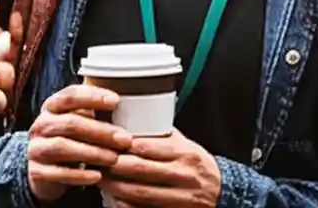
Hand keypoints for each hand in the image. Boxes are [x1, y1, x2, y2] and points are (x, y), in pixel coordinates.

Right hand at [27, 85, 132, 202]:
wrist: (43, 169)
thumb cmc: (69, 139)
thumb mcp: (77, 122)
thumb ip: (93, 114)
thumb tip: (127, 109)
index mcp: (52, 107)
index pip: (70, 96)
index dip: (93, 96)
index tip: (116, 100)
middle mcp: (41, 125)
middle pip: (71, 123)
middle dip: (101, 131)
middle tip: (125, 139)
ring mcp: (36, 148)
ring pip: (63, 147)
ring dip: (92, 152)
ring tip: (114, 158)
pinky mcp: (37, 171)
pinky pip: (57, 173)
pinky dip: (79, 175)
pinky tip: (97, 176)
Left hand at [98, 129, 220, 206]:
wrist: (221, 191)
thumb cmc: (198, 164)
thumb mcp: (186, 145)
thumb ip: (163, 135)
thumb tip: (135, 118)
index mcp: (184, 152)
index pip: (148, 147)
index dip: (123, 145)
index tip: (106, 141)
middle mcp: (182, 173)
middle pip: (140, 169)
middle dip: (114, 166)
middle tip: (96, 160)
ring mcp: (179, 196)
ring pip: (140, 192)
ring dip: (116, 186)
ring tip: (100, 178)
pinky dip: (127, 205)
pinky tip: (115, 199)